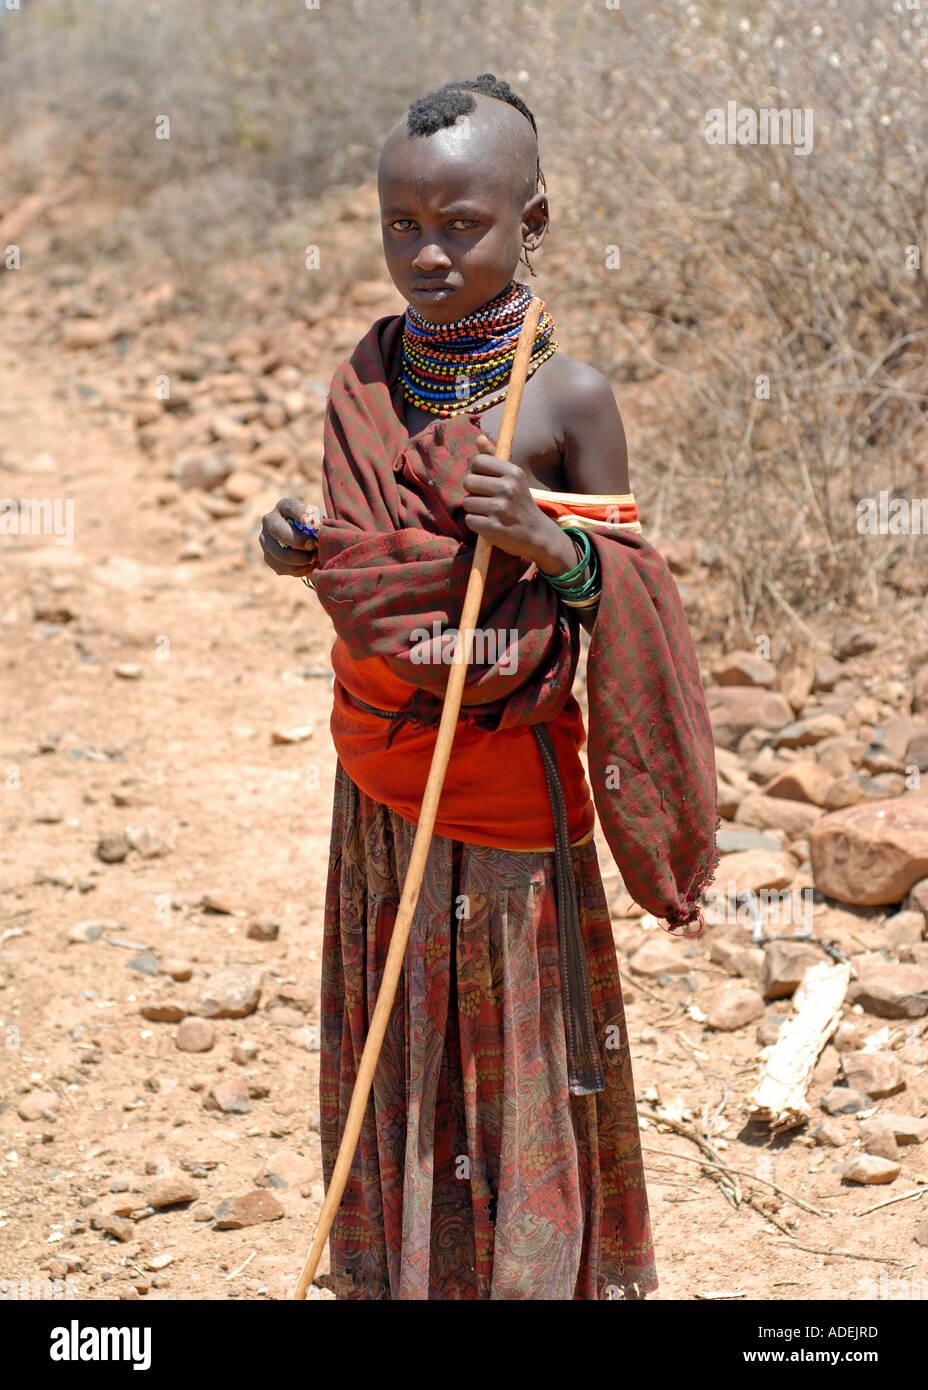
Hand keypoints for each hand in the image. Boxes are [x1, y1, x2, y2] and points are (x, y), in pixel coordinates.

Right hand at [259, 498, 320, 577]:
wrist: (304, 543)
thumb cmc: (315, 529)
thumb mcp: (318, 522)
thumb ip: (318, 524)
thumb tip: (320, 530)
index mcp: (285, 506)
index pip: (291, 508)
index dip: (303, 515)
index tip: (317, 525)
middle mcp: (270, 520)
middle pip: (278, 530)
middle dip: (298, 541)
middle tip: (313, 546)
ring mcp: (265, 539)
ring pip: (278, 553)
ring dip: (298, 559)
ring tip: (313, 559)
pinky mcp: (267, 556)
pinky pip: (279, 567)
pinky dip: (296, 570)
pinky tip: (308, 567)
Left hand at [462, 433, 550, 562]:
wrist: (536, 534)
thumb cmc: (519, 502)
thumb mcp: (513, 478)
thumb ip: (494, 457)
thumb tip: (479, 437)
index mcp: (513, 473)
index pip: (478, 462)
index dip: (477, 472)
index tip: (486, 481)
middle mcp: (508, 489)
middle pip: (468, 481)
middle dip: (473, 491)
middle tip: (487, 499)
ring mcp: (500, 509)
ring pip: (467, 502)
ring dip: (474, 509)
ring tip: (490, 512)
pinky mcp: (493, 527)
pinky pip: (469, 520)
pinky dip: (476, 523)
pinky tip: (490, 524)